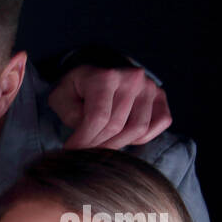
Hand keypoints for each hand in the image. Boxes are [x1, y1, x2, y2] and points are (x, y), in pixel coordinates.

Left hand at [49, 64, 170, 148]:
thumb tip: (87, 131)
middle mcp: (133, 78)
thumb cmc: (78, 87)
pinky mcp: (160, 96)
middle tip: (84, 149)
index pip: (98, 118)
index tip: (72, 149)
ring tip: (101, 143)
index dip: (84, 140)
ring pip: (138, 129)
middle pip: (116, 127)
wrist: (98, 72)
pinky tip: (123, 135)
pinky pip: (158, 125)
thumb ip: (70, 114)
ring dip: (117, 143)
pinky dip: (140, 137)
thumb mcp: (61, 96)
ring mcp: (150, 86)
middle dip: (97, 144)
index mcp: (106, 76)